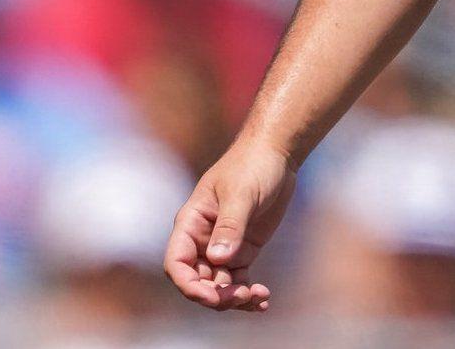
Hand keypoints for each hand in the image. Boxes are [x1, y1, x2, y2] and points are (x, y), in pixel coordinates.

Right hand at [163, 139, 297, 312]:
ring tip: (259, 297)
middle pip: (198, 280)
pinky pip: (239, 280)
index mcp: (191, 223)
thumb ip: (230, 226)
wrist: (276, 152)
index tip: (211, 296)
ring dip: (235, 298)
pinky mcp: (243, 249)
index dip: (188, 285)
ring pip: (219, 285)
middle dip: (216, 295)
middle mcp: (202, 239)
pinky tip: (263, 301)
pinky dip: (248, 293)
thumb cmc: (253, 164)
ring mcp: (222, 246)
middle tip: (242, 296)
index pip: (177, 263)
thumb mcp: (241, 193)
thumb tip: (218, 259)